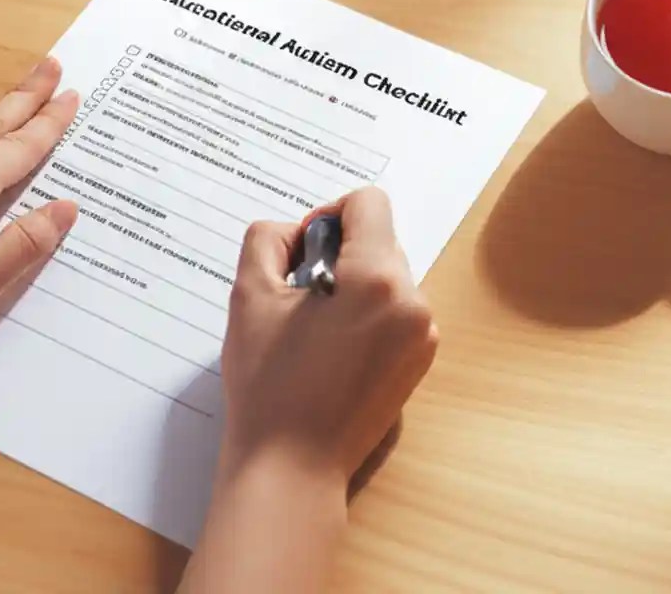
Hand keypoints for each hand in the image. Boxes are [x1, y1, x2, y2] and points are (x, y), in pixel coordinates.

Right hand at [220, 186, 438, 486]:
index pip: (368, 204)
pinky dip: (364, 317)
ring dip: (349, 287)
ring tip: (311, 329)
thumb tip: (292, 234)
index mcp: (376, 278)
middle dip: (336, 255)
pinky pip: (395, 313)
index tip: (300, 253)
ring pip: (386, 278)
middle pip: (378, 241)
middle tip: (296, 297)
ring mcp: (422, 335)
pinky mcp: (419, 362)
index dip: (327, 214)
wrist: (292, 466)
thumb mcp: (249, 297)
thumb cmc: (268, 385)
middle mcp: (412, 302)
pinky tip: (329, 352)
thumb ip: (266, 241)